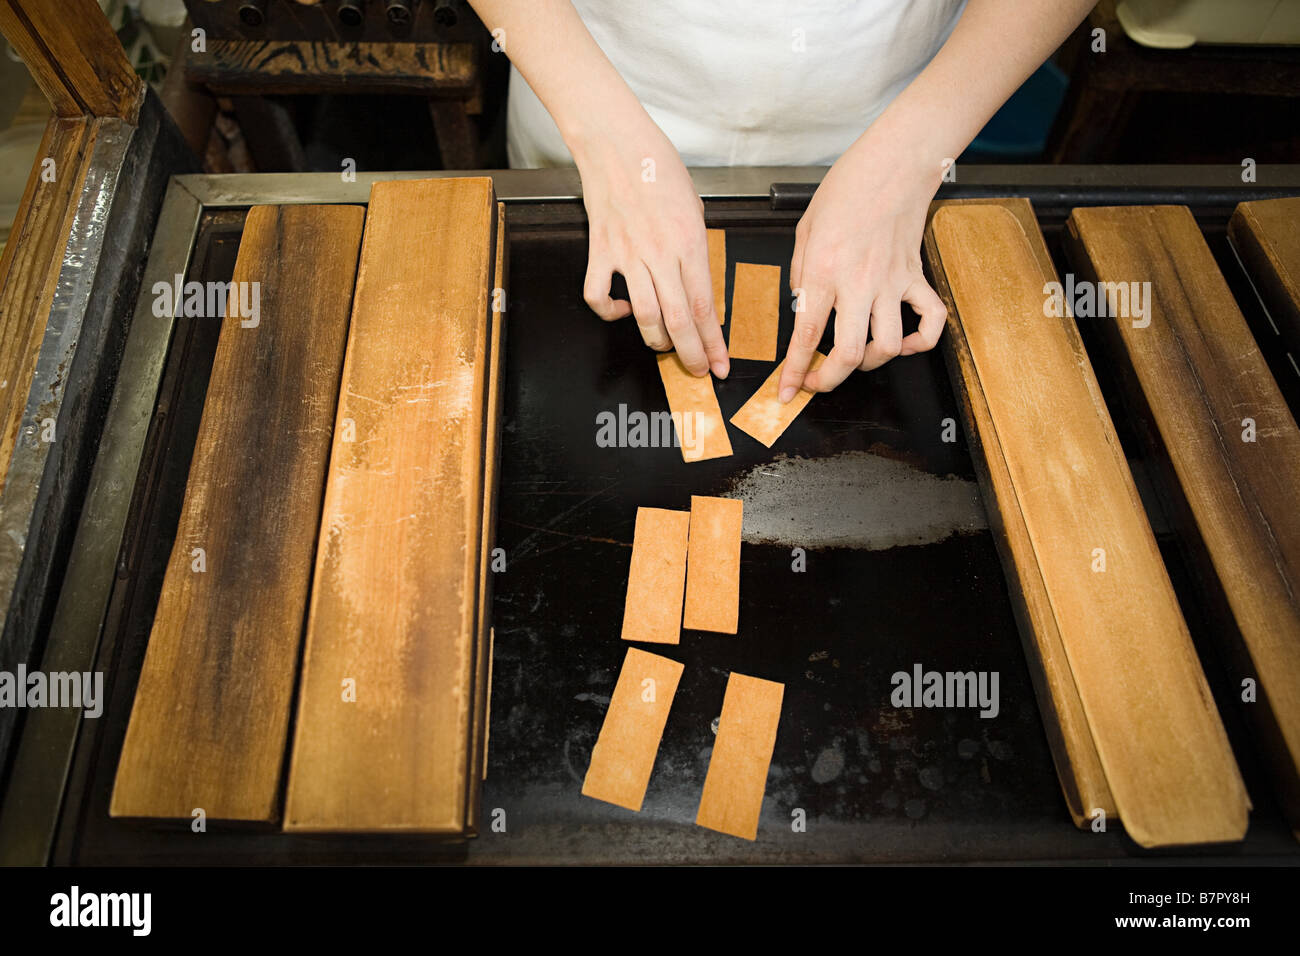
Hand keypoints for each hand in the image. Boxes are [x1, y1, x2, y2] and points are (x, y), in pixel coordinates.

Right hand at [575, 116, 728, 378]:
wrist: (616, 142)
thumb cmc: (659, 166)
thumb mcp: (694, 207)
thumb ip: (696, 248)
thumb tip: (698, 282)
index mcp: (690, 242)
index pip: (705, 306)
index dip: (714, 342)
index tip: (720, 363)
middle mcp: (660, 253)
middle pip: (678, 320)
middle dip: (691, 354)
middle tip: (698, 370)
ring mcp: (627, 254)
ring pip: (644, 316)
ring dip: (657, 341)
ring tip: (665, 348)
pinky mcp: (600, 250)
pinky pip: (598, 295)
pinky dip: (609, 312)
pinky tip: (623, 310)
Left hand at [778, 133, 946, 401]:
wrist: (893, 164)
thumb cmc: (846, 190)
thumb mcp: (804, 229)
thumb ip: (801, 274)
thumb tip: (802, 307)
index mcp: (824, 271)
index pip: (806, 335)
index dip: (794, 371)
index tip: (787, 392)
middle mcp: (858, 284)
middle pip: (848, 354)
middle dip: (829, 380)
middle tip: (817, 383)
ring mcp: (892, 283)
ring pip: (889, 346)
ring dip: (870, 363)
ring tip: (856, 357)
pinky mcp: (916, 277)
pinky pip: (930, 321)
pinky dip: (920, 341)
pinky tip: (905, 342)